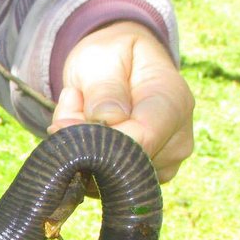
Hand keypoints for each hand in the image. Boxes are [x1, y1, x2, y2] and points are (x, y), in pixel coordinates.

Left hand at [50, 20, 193, 183]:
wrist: (121, 65)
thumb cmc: (113, 57)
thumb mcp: (102, 58)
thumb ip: (105, 88)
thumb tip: (110, 119)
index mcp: (173, 102)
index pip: (142, 139)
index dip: (97, 139)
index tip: (62, 125)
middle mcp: (177, 138)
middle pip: (123, 162)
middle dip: (84, 141)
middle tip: (69, 105)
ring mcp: (165, 161)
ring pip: (110, 177)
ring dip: (82, 150)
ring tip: (79, 110)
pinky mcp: (145, 175)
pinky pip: (106, 182)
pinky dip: (86, 161)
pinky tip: (85, 130)